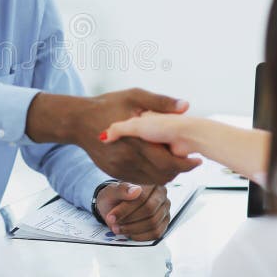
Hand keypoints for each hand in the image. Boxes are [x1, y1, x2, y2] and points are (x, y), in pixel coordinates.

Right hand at [27, 88, 200, 183]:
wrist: (79, 121)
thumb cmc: (107, 105)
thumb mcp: (134, 97)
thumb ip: (160, 102)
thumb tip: (185, 106)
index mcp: (136, 140)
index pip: (169, 161)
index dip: (186, 163)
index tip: (197, 158)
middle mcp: (127, 159)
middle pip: (163, 174)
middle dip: (179, 169)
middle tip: (188, 160)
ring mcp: (120, 168)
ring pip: (153, 180)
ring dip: (167, 174)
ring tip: (175, 161)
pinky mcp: (115, 173)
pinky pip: (140, 180)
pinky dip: (152, 175)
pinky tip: (157, 163)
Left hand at [95, 182, 169, 240]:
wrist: (114, 206)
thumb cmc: (114, 197)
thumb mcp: (112, 191)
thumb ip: (122, 189)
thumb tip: (136, 190)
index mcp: (151, 182)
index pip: (142, 197)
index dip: (126, 209)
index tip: (111, 216)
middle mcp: (161, 195)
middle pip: (149, 211)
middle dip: (129, 220)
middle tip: (114, 224)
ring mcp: (164, 210)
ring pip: (153, 223)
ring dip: (133, 229)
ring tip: (119, 228)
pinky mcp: (163, 223)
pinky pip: (156, 233)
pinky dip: (140, 236)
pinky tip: (129, 233)